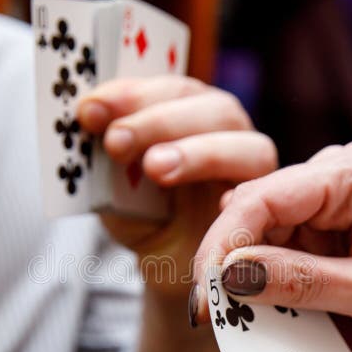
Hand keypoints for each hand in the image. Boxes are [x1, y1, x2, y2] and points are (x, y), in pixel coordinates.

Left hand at [77, 76, 277, 297]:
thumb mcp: (110, 185)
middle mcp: (221, 127)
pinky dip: (238, 191)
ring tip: (155, 169)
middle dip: (158, 119)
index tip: (90, 110)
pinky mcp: (264, 197)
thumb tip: (87, 119)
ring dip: (197, 151)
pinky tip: (215, 201)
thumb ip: (105, 157)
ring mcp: (248, 159)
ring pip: (243, 140)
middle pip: (208, 104)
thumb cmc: (142, 216)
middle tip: (116, 142)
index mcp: (182, 109)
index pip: (166, 87)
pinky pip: (263, 187)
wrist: (166, 264)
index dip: (130, 92)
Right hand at [192, 140, 351, 337]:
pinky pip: (278, 246)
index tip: (204, 294)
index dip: (224, 244)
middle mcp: (335, 174)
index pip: (264, 197)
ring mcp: (328, 196)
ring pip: (260, 232)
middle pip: (254, 212)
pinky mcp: (324, 222)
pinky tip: (264, 305)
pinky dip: (266, 278)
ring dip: (246, 275)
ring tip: (241, 319)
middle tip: (213, 316)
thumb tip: (229, 276)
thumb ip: (302, 281)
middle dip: (229, 263)